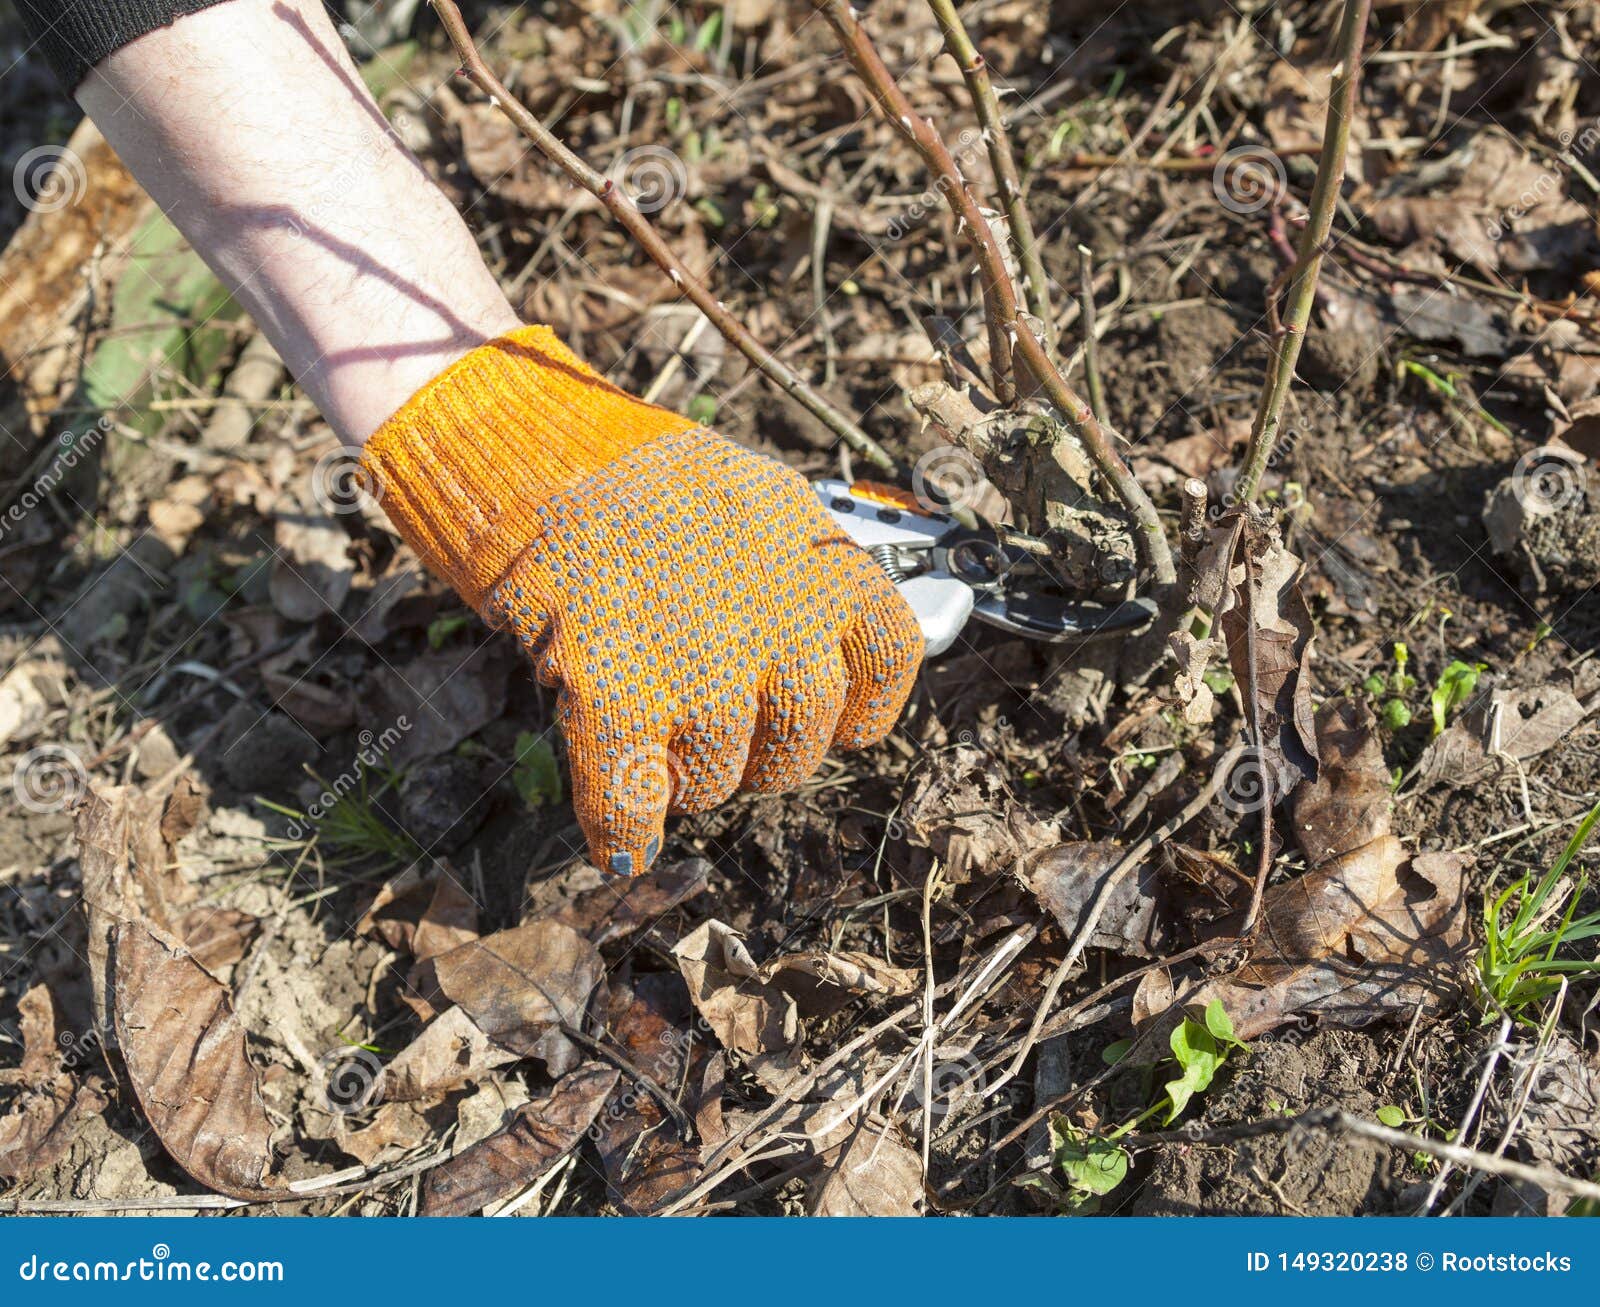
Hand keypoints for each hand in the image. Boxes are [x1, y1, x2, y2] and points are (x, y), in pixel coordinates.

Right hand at [364, 326, 921, 872]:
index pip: (889, 659)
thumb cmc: (639, 483)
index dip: (856, 705)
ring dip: (682, 780)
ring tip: (646, 733)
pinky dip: (624, 829)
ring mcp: (705, 662)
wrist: (530, 446)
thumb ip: (798, 577)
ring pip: (717, 780)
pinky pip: (634, 801)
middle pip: (801, 741)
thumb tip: (817, 667)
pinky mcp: (620, 693)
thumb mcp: (754, 499)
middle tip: (705, 723)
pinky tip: (619, 837)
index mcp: (823, 554)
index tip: (825, 715)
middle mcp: (784, 614)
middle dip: (755, 751)